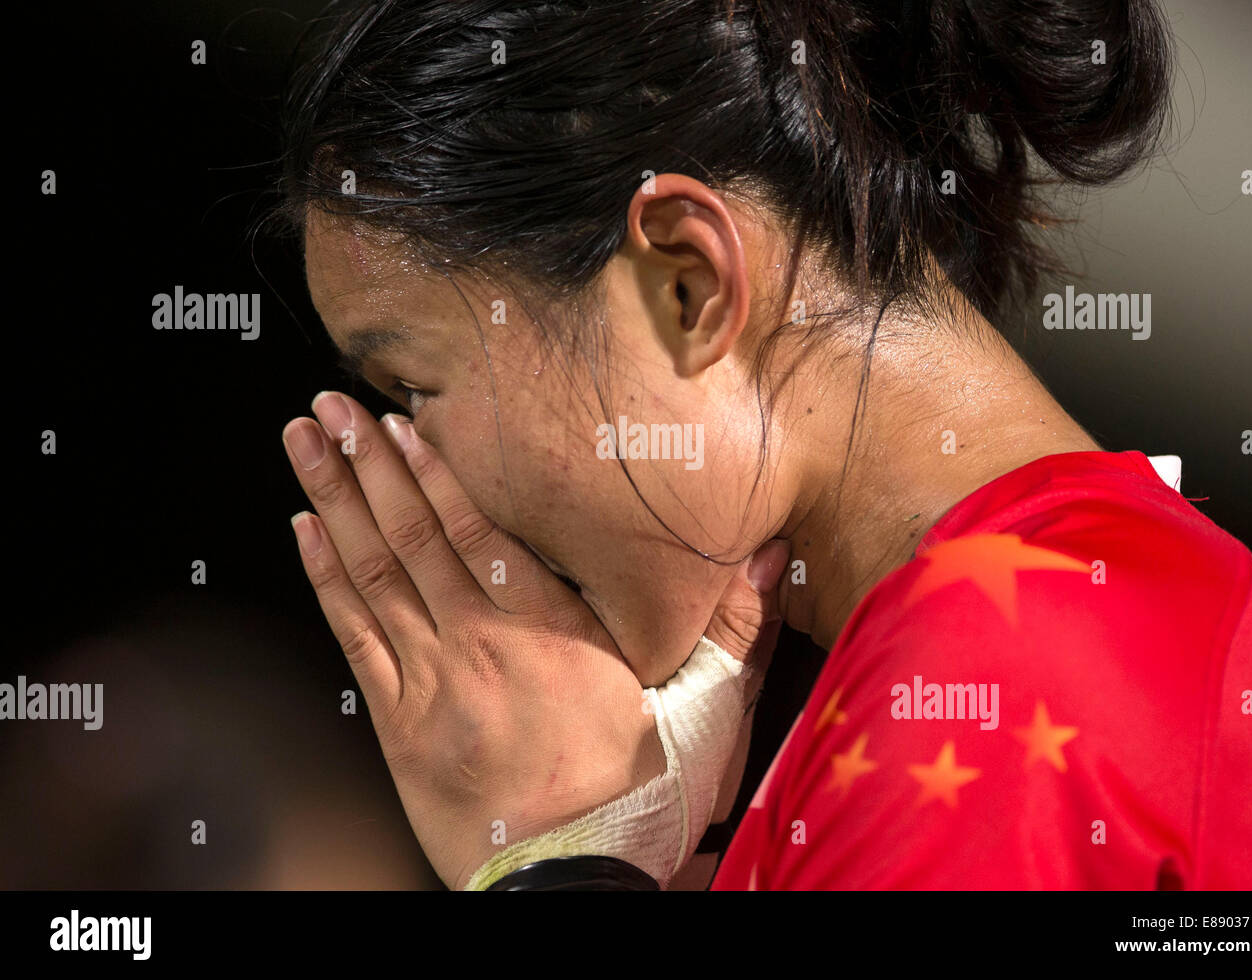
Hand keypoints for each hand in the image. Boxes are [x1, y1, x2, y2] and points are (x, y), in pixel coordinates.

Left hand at [282, 391, 786, 889]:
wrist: (572, 885)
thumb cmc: (637, 799)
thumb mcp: (705, 714)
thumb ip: (734, 629)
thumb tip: (770, 556)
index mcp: (550, 635)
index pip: (476, 532)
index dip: (431, 470)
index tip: (400, 419)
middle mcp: (479, 647)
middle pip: (409, 536)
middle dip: (363, 463)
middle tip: (325, 405)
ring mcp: (429, 684)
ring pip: (370, 574)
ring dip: (331, 502)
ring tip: (302, 441)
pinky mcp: (399, 724)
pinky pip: (352, 636)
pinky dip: (324, 580)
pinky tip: (304, 533)